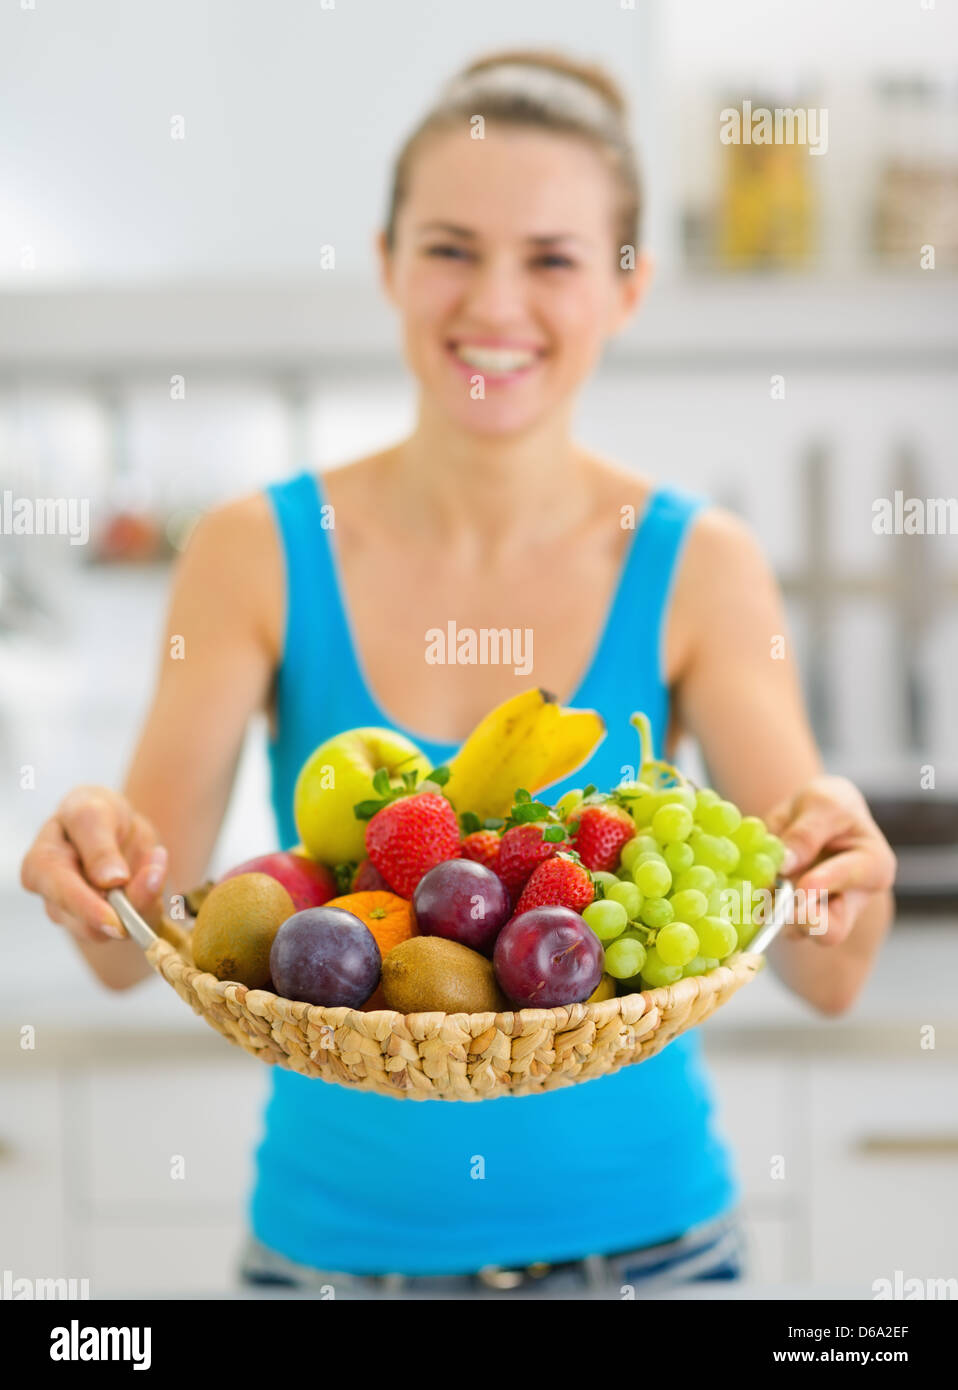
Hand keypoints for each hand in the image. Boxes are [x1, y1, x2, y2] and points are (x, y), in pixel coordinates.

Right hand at [20, 786, 167, 943]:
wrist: (113, 823)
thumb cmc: (94, 814)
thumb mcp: (94, 813)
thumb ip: (100, 846)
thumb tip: (111, 881)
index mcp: (40, 867)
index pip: (63, 895)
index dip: (90, 909)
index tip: (116, 921)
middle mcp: (56, 900)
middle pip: (90, 924)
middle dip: (128, 907)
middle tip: (156, 873)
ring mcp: (82, 917)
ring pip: (117, 929)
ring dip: (145, 901)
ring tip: (156, 861)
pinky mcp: (113, 923)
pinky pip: (138, 924)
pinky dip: (153, 901)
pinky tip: (154, 872)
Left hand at [764, 775, 896, 945]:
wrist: (815, 817)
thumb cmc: (829, 806)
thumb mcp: (822, 804)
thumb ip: (807, 832)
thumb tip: (785, 863)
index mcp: (873, 866)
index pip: (852, 882)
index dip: (825, 885)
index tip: (803, 886)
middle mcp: (853, 899)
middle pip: (834, 930)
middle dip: (805, 924)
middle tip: (779, 909)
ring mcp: (822, 913)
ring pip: (800, 932)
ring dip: (772, 915)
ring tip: (754, 892)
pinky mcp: (794, 916)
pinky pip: (775, 923)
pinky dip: (757, 909)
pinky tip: (743, 893)